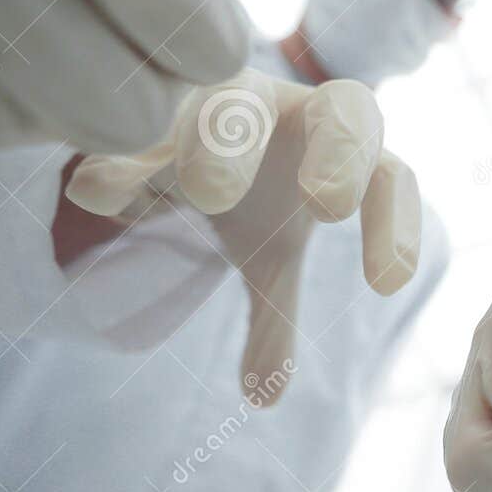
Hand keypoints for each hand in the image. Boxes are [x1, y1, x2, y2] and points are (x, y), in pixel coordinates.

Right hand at [64, 69, 421, 403]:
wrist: (169, 124)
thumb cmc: (248, 189)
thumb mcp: (264, 255)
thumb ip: (274, 321)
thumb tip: (264, 401)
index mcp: (341, 149)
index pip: (392, 175)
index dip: (397, 225)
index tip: (388, 287)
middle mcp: (297, 109)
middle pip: (348, 108)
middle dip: (341, 154)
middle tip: (326, 208)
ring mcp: (227, 91)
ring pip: (240, 100)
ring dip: (229, 144)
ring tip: (211, 194)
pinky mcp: (155, 90)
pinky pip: (144, 110)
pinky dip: (122, 151)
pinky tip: (94, 195)